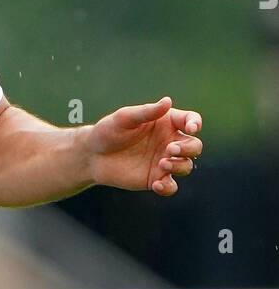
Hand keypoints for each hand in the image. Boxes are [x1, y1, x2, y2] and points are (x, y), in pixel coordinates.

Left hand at [85, 96, 202, 196]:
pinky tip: (157, 184)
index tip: (191, 128)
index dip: (195, 123)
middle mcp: (169, 142)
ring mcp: (163, 161)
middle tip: (170, 150)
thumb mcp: (124, 118)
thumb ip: (146, 111)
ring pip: (186, 166)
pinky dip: (168, 187)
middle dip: (188, 148)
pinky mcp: (155, 179)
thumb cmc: (108, 131)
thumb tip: (167, 101)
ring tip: (162, 164)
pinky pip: (171, 186)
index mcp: (166, 123)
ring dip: (179, 166)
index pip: (190, 120)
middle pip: (194, 146)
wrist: (92, 155)